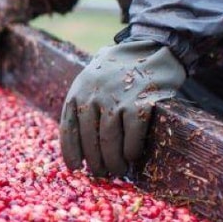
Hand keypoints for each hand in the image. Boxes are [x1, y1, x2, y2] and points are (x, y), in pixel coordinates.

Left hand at [59, 40, 185, 177]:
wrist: (154, 47)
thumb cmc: (120, 70)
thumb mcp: (93, 78)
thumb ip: (84, 103)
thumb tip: (78, 143)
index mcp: (79, 90)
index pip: (68, 127)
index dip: (70, 151)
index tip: (75, 168)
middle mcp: (95, 95)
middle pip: (90, 139)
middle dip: (95, 161)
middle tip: (102, 174)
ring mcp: (118, 98)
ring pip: (110, 141)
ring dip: (113, 161)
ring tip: (118, 171)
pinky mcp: (142, 102)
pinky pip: (133, 135)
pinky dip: (131, 150)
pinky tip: (132, 157)